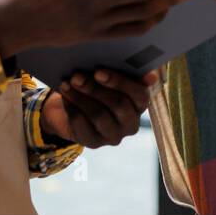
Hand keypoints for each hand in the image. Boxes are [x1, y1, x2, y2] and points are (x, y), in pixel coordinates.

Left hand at [42, 68, 158, 147]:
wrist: (75, 107)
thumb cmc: (98, 86)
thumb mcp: (111, 76)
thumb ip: (125, 71)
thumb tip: (150, 75)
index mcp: (140, 104)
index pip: (140, 95)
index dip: (120, 82)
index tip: (98, 71)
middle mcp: (131, 123)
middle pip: (118, 105)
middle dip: (96, 89)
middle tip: (77, 76)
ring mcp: (113, 136)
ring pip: (99, 116)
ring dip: (80, 97)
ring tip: (67, 83)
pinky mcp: (94, 143)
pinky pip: (83, 126)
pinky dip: (72, 107)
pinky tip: (65, 96)